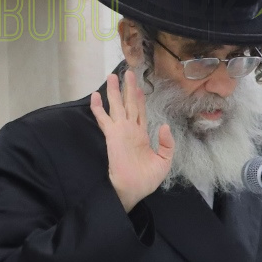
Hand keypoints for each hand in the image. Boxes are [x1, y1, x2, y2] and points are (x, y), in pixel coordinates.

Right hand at [90, 69, 173, 211]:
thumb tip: (164, 126)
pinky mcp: (112, 136)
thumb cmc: (147, 179)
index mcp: (142, 135)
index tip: (138, 86)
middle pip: (129, 104)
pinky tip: (95, 96)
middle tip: (128, 72)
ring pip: (116, 106)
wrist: (133, 190)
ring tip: (111, 76)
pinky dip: (98, 108)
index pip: (140, 112)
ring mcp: (120, 132)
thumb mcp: (164, 161)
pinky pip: (104, 119)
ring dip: (114, 91)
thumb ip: (167, 143)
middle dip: (128, 88)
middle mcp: (130, 130)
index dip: (139, 98)